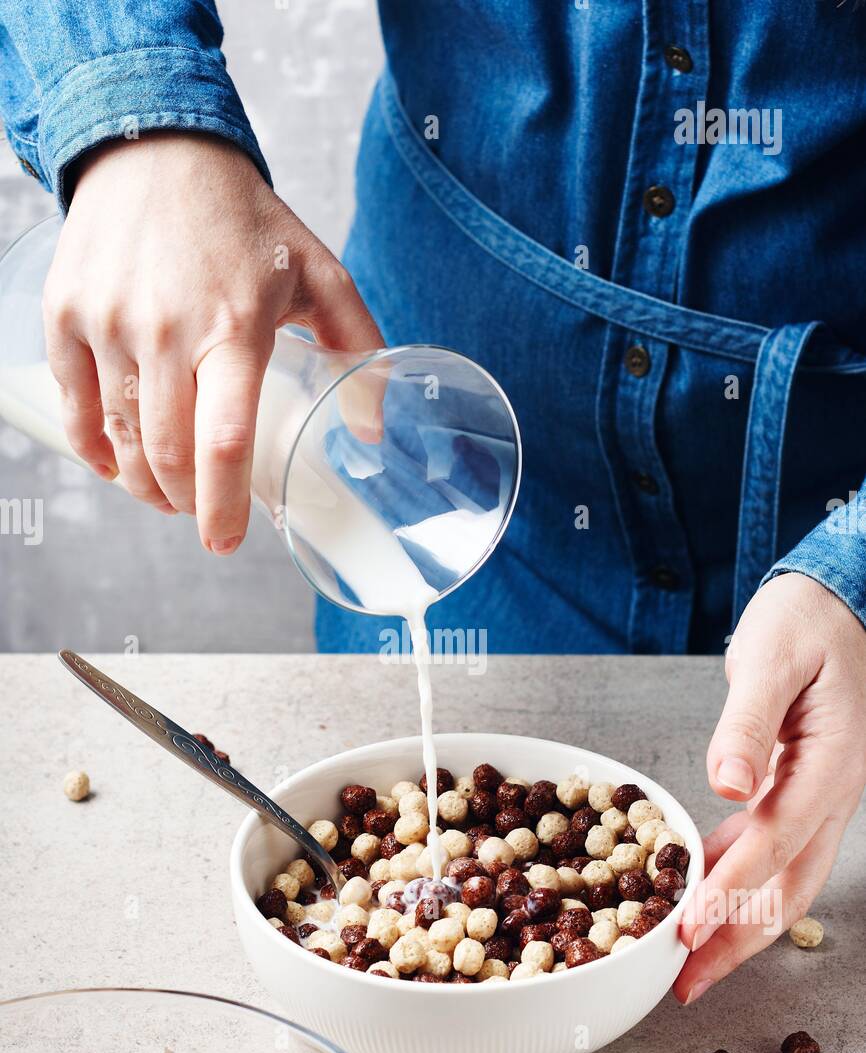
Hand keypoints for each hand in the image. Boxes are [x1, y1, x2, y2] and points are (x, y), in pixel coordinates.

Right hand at [42, 132, 383, 552]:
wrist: (155, 148)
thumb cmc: (244, 220)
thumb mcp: (319, 271)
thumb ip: (359, 347)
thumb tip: (373, 428)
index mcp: (235, 327)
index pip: (225, 442)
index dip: (224, 508)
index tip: (226, 542)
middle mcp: (166, 329)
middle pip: (168, 456)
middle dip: (184, 502)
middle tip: (199, 515)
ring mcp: (108, 322)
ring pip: (121, 438)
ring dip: (143, 483)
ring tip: (166, 493)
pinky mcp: (66, 314)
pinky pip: (75, 406)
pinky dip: (95, 448)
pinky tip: (115, 463)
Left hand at [675, 572, 865, 1003]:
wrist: (841, 600)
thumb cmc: (808, 620)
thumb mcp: (773, 657)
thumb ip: (748, 721)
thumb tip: (729, 784)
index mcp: (832, 765)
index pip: (775, 843)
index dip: (730, 892)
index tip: (688, 932)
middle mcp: (834, 792)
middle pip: (790, 888)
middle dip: (739, 942)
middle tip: (687, 984)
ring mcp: (823, 795)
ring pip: (785, 879)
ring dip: (739, 923)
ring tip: (689, 961)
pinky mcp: (803, 789)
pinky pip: (774, 849)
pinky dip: (737, 878)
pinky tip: (699, 891)